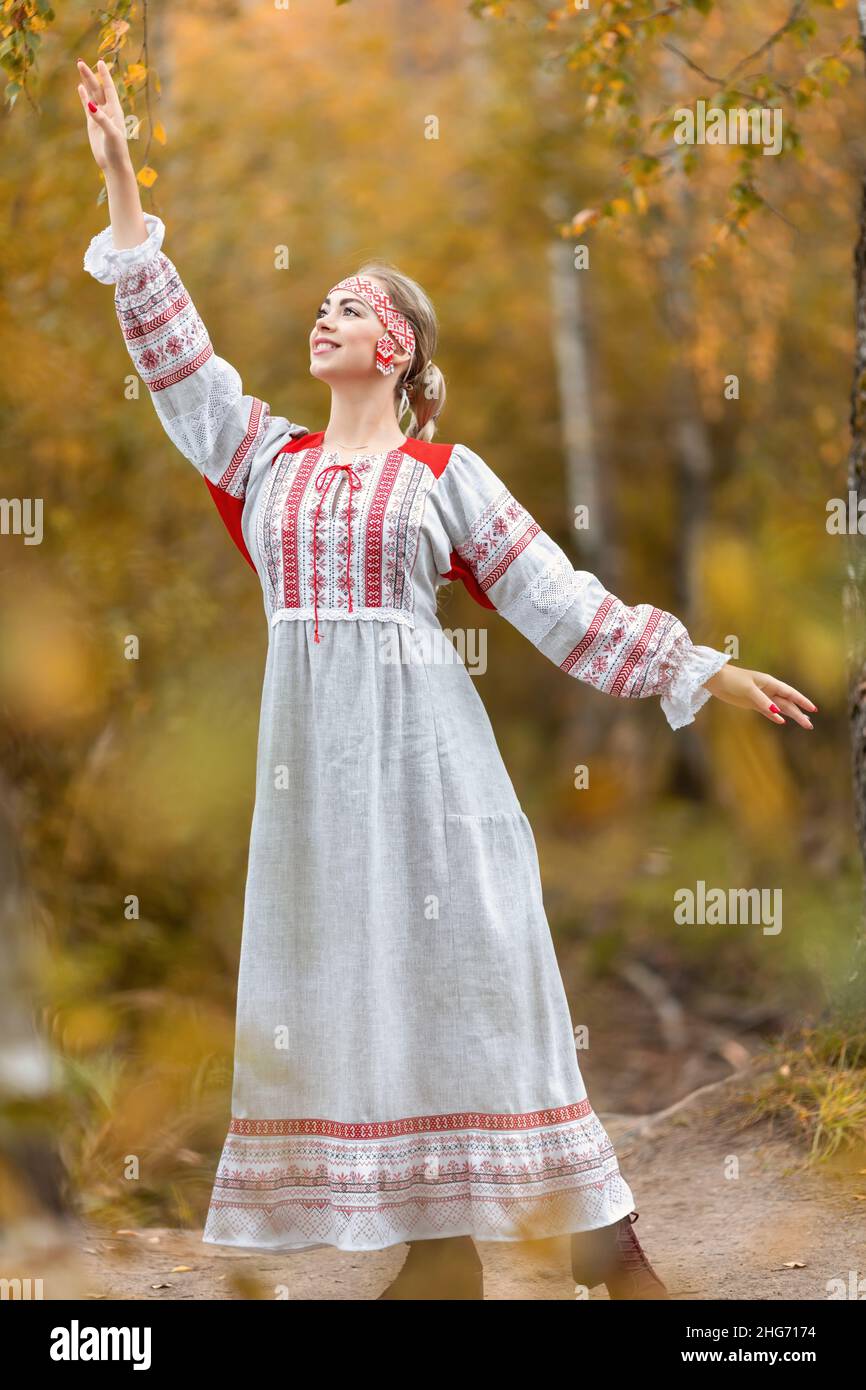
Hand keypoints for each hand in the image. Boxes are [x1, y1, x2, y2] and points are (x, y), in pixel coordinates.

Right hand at [77, 58, 130, 174]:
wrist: (114, 164)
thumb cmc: (117, 150)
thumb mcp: (111, 133)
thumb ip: (101, 119)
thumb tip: (90, 105)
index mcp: (115, 111)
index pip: (109, 88)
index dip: (105, 75)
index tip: (100, 62)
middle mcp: (108, 111)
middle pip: (98, 89)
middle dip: (90, 75)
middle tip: (80, 62)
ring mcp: (100, 116)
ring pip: (92, 95)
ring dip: (86, 82)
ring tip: (80, 68)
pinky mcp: (93, 123)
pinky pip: (88, 106)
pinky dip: (84, 97)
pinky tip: (80, 87)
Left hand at [702, 663, 816, 728]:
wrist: (715, 679)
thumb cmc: (732, 680)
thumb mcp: (748, 690)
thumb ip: (763, 701)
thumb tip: (777, 712)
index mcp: (770, 683)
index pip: (790, 693)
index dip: (802, 701)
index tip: (813, 709)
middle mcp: (768, 690)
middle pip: (787, 703)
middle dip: (799, 714)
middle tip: (810, 725)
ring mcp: (761, 697)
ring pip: (780, 708)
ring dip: (791, 716)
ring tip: (804, 724)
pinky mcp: (752, 703)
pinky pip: (767, 711)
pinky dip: (775, 716)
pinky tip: (782, 721)